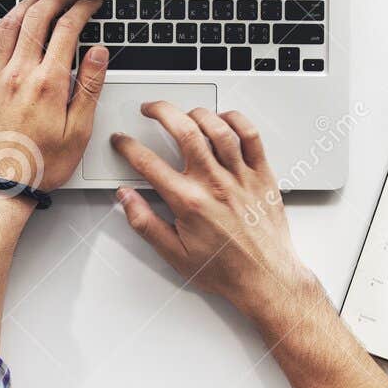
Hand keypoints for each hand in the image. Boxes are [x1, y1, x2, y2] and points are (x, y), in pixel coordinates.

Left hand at [0, 0, 107, 194]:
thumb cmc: (38, 163)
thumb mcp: (77, 131)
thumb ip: (88, 87)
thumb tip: (98, 54)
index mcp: (47, 83)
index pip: (67, 28)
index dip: (82, 8)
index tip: (91, 3)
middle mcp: (19, 73)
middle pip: (38, 16)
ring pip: (12, 23)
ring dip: (30, 3)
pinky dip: (5, 22)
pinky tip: (13, 20)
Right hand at [112, 102, 316, 321]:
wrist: (265, 278)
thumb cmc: (225, 270)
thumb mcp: (174, 254)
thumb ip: (145, 223)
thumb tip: (125, 199)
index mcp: (189, 202)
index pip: (148, 163)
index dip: (128, 146)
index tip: (122, 140)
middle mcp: (215, 183)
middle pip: (184, 130)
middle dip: (161, 111)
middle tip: (150, 109)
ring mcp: (241, 176)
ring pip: (217, 127)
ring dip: (196, 112)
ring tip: (184, 113)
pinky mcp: (262, 175)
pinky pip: (251, 135)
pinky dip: (236, 120)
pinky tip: (223, 119)